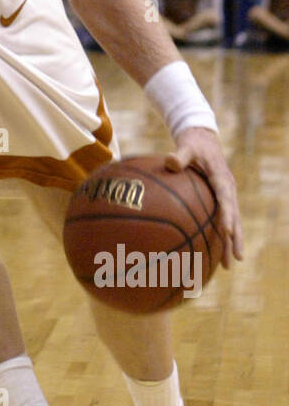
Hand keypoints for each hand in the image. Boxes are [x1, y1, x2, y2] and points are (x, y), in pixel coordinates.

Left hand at [164, 128, 242, 269]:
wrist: (203, 139)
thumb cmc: (193, 145)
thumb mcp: (187, 146)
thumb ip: (179, 156)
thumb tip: (170, 161)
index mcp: (221, 178)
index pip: (226, 199)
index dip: (227, 215)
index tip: (227, 232)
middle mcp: (228, 189)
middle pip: (234, 217)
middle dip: (234, 239)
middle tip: (235, 259)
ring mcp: (226, 195)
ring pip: (232, 222)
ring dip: (231, 243)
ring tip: (229, 265)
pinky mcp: (221, 198)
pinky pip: (223, 219)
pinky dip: (222, 235)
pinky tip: (214, 252)